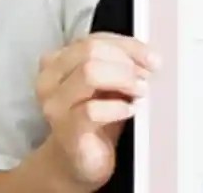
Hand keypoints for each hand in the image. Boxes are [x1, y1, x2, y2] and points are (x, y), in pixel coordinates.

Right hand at [34, 32, 159, 188]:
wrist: (76, 163)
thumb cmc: (93, 120)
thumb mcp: (107, 84)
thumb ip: (118, 63)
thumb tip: (148, 55)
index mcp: (58, 62)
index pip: (94, 39)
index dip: (128, 46)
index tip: (151, 57)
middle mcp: (50, 80)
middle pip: (91, 50)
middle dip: (126, 61)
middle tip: (146, 76)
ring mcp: (55, 105)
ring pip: (90, 72)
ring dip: (124, 79)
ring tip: (140, 91)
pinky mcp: (66, 130)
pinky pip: (92, 110)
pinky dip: (117, 107)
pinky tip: (129, 111)